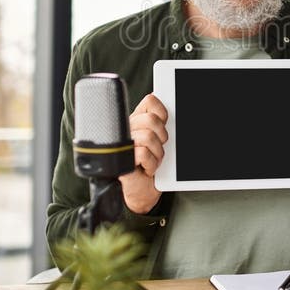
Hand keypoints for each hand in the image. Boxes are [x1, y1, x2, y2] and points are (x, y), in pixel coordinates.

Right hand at [119, 93, 167, 214]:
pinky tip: (146, 168)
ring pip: (148, 137)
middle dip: (161, 137)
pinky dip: (151, 164)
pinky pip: (143, 153)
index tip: (164, 126)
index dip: (162, 114)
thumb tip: (168, 112)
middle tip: (157, 148)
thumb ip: (160, 123)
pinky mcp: (121, 158)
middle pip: (151, 119)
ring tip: (152, 160)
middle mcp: (128, 128)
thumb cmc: (151, 163)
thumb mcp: (160, 140)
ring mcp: (122, 143)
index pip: (150, 100)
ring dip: (157, 153)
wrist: (143, 189)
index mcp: (137, 120)